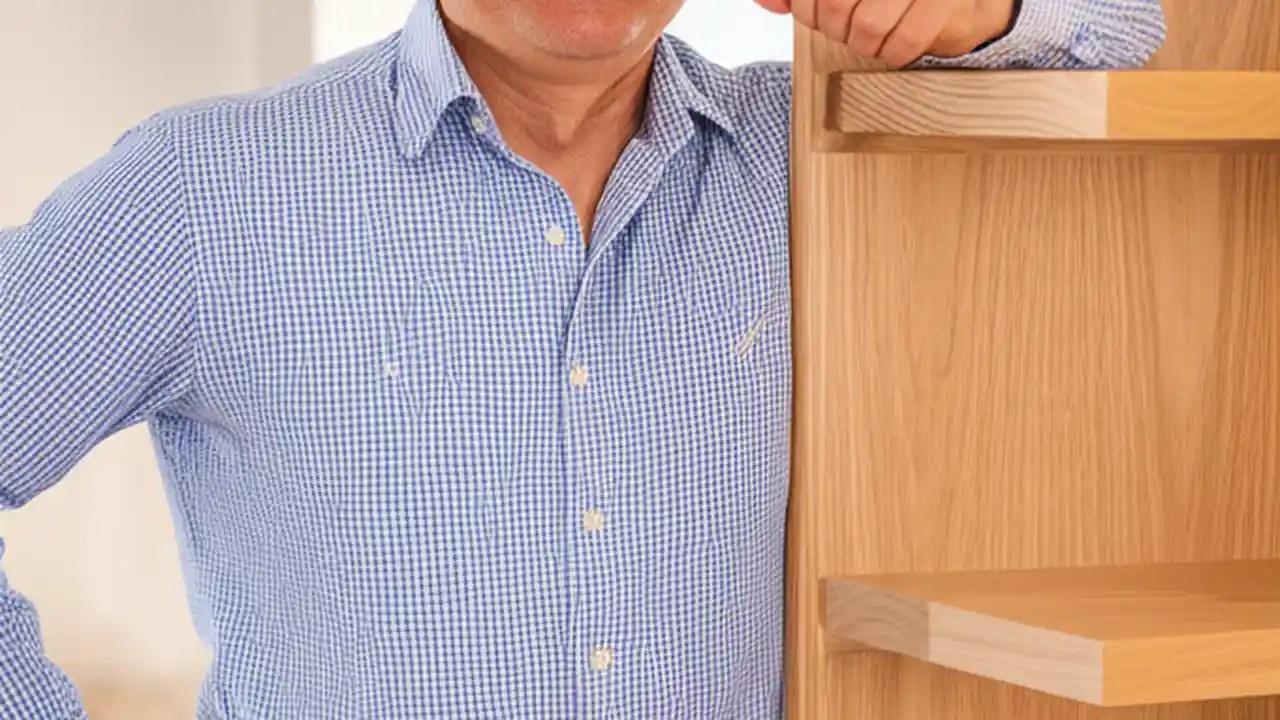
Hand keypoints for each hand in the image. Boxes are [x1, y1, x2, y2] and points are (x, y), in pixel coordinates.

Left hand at [753, 0, 1016, 68]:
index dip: (807, 7)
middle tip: (842, 28)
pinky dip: (892, 54)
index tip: (814, 14)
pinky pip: (905, 42)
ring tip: (868, 38)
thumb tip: (769, 2)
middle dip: (833, 26)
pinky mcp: (945, 1)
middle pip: (837, 3)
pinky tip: (892, 47)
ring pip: (868, 26)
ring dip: (862, 44)